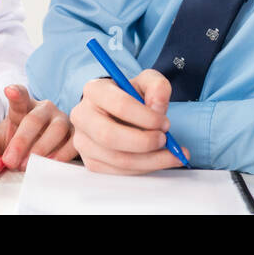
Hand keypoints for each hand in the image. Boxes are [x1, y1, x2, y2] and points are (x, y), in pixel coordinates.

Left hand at [0, 84, 76, 168]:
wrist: (32, 149)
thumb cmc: (14, 141)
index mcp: (24, 106)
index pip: (20, 95)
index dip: (16, 93)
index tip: (9, 91)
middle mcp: (45, 109)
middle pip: (35, 119)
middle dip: (21, 141)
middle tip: (10, 160)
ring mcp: (62, 120)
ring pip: (57, 130)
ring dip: (42, 150)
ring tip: (29, 165)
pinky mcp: (75, 134)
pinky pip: (73, 142)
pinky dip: (62, 155)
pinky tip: (50, 163)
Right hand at [69, 70, 189, 173]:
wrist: (117, 112)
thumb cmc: (131, 96)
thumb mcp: (147, 82)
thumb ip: (157, 87)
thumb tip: (157, 108)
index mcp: (94, 90)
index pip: (119, 105)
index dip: (146, 117)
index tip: (165, 123)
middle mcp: (82, 116)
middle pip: (109, 136)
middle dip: (144, 142)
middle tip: (165, 140)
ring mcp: (83, 141)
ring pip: (116, 158)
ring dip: (149, 160)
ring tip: (171, 154)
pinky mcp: (90, 161)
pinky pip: (118, 172)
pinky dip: (143, 169)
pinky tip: (158, 161)